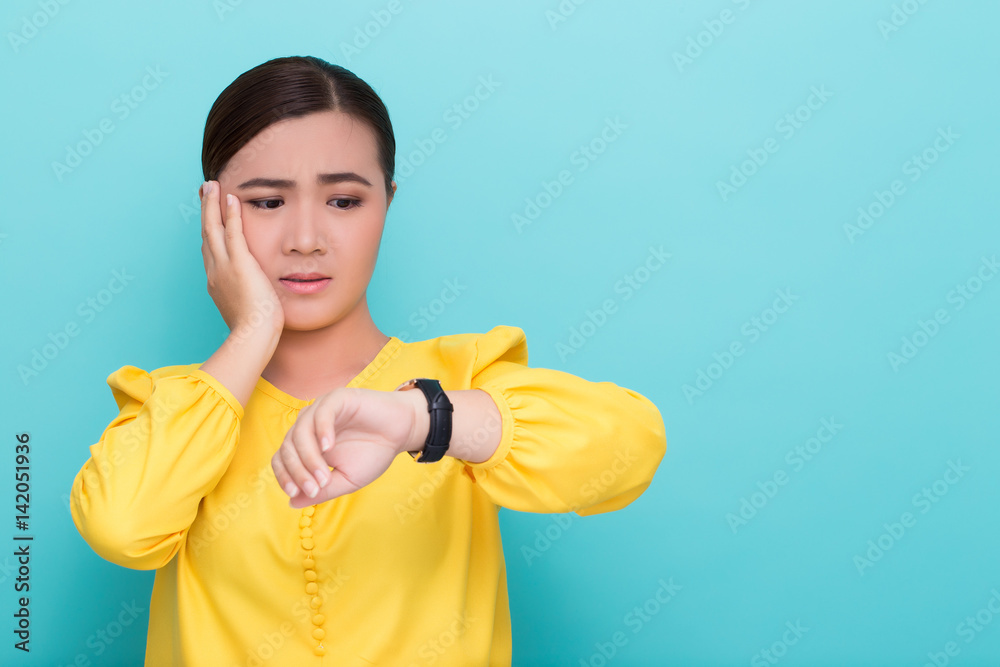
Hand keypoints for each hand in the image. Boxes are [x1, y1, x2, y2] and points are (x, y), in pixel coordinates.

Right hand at [200, 181, 283, 335]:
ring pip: (213, 228)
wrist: (252, 337)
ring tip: (212, 185)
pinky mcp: (239, 265)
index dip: (210, 229)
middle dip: (206, 210)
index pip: (211, 249)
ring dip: (213, 205)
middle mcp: (215, 271)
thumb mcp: (247, 308)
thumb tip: (256, 295)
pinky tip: (232, 198)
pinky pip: (232, 233)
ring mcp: (224, 267)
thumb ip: (248, 296)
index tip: (210, 215)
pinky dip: (230, 214)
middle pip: (207, 234)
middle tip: (205, 189)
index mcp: (216, 282)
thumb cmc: (255, 330)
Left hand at [271, 387, 424, 507]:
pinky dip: (322, 431)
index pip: (282, 459)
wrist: (401, 433)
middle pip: (288, 447)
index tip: (296, 493)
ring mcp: (321, 410)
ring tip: (324, 476)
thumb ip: (321, 491)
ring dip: (309, 458)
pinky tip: (329, 448)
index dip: (284, 477)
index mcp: (307, 444)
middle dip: (298, 472)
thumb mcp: (346, 479)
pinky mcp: (338, 398)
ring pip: (301, 432)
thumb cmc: (373, 453)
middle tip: (315, 489)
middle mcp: (309, 425)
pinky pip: (322, 413)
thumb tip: (292, 502)